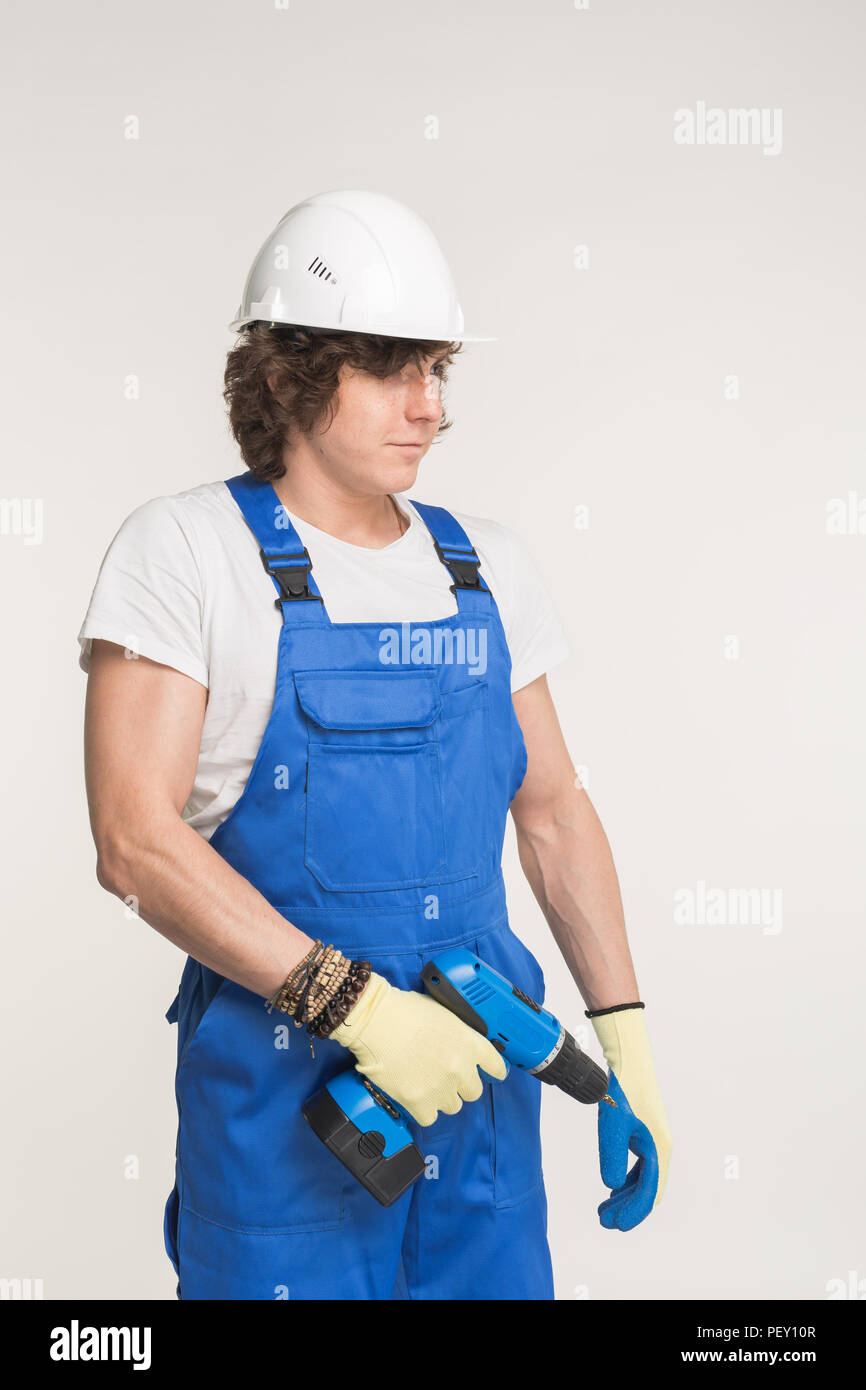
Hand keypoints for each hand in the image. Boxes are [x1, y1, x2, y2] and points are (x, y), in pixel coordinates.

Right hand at [330, 971, 507, 1125]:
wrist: (376, 1020)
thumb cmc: (403, 1010)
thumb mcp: (443, 1013)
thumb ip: (458, 1033)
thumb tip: (458, 1044)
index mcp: (469, 1042)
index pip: (496, 1064)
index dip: (494, 1070)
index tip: (492, 1074)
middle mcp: (460, 1067)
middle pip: (474, 1091)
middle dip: (462, 1085)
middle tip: (445, 1076)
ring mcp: (441, 1086)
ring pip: (452, 1106)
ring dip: (442, 1097)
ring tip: (425, 1083)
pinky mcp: (419, 1101)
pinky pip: (430, 1118)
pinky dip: (422, 1110)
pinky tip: (414, 1096)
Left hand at [589, 1006, 672, 1230]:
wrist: (628, 1061)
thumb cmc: (622, 1092)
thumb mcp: (613, 1126)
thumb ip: (612, 1157)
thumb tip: (610, 1186)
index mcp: (659, 1149)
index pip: (650, 1191)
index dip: (633, 1211)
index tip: (615, 1225)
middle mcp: (661, 1147)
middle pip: (648, 1188)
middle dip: (627, 1207)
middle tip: (603, 1220)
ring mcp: (653, 1140)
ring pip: (643, 1178)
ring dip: (625, 1195)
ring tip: (604, 1208)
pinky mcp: (644, 1132)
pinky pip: (639, 1166)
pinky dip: (627, 1180)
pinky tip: (613, 1186)